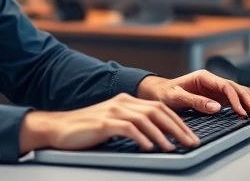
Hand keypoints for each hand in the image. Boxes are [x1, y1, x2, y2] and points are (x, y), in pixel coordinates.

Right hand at [19, 93, 200, 153]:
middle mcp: (122, 102)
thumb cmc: (85, 129)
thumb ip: (132, 125)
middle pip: (158, 111)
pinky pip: (128, 128)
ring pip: (146, 119)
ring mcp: (112, 110)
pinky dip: (142, 137)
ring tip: (173, 148)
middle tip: (191, 142)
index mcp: (126, 100)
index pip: (159, 108)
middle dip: (178, 128)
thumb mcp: (113, 123)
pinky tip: (149, 147)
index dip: (178, 121)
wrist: (58, 128)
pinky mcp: (103, 122)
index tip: (190, 135)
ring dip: (163, 135)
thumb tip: (156, 138)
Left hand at [136, 71, 249, 116]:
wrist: (158, 93)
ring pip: (238, 92)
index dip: (236, 99)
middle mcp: (212, 81)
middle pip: (236, 88)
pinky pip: (234, 100)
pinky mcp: (216, 97)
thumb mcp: (176, 98)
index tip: (241, 112)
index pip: (225, 85)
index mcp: (203, 77)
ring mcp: (215, 89)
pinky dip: (245, 105)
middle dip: (248, 100)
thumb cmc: (164, 93)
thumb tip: (216, 107)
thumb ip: (195, 102)